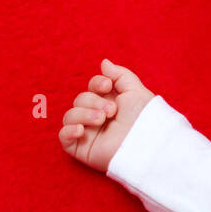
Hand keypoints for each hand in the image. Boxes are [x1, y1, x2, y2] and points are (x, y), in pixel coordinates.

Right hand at [60, 59, 155, 173]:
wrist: (147, 143)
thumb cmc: (146, 118)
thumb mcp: (135, 91)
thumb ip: (119, 75)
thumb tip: (104, 63)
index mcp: (110, 102)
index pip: (92, 88)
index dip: (96, 83)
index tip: (107, 85)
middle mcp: (97, 117)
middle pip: (80, 99)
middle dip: (94, 101)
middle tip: (111, 111)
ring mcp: (89, 133)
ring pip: (70, 116)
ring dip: (83, 114)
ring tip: (101, 120)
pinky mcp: (82, 148)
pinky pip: (63, 137)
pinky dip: (68, 130)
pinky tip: (80, 130)